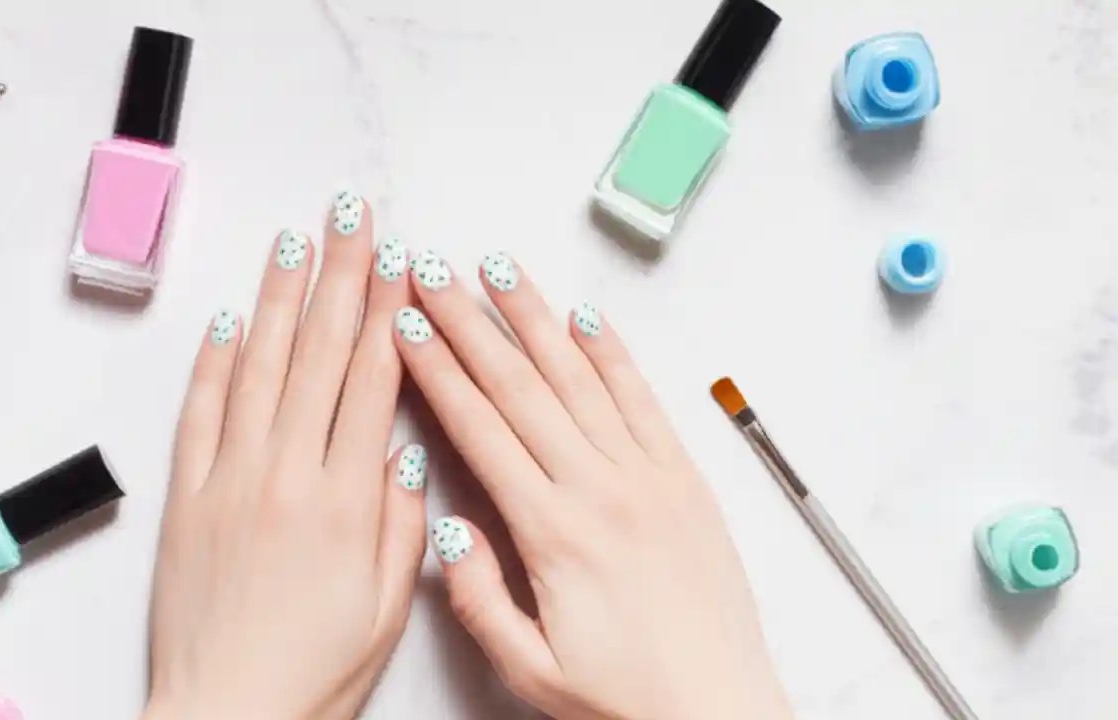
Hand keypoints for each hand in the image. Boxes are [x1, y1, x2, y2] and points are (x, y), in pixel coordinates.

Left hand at [145, 195, 425, 719]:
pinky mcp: (187, 497)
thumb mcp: (388, 610)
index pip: (374, 381)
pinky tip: (233, 318)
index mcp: (348, 503)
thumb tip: (409, 456)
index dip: (388, 311)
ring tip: (297, 241)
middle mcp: (287, 475)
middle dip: (341, 273)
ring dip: (281, 297)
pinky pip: (201, 413)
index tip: (400, 259)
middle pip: (320, 353)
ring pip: (261, 366)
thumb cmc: (312, 675)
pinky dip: (215, 360)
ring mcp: (230, 479)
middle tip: (351, 215)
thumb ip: (404, 526)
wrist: (225, 716)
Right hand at [394, 251, 793, 718]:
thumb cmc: (626, 698)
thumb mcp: (530, 668)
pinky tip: (585, 315)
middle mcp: (600, 487)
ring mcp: (648, 475)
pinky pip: (643, 399)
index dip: (436, 369)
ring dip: (534, 316)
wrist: (722, 712)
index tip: (406, 323)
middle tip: (433, 271)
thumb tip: (449, 528)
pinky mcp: (685, 477)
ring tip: (499, 268)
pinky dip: (612, 352)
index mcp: (552, 532)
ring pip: (579, 376)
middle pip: (520, 385)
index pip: (479, 428)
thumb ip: (478, 598)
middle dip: (469, 321)